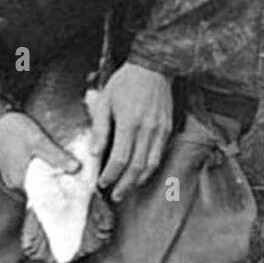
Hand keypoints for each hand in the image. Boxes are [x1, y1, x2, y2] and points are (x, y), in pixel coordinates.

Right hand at [0, 111, 81, 191]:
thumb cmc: (13, 129)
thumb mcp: (39, 142)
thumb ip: (56, 156)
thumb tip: (76, 169)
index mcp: (19, 180)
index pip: (44, 195)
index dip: (60, 190)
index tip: (75, 187)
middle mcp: (13, 181)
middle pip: (39, 187)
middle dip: (56, 182)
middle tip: (75, 177)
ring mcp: (10, 173)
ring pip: (34, 178)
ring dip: (48, 174)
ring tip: (66, 169)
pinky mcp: (10, 164)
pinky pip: (28, 171)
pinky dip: (40, 168)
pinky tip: (50, 161)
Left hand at [89, 63, 173, 201]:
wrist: (154, 66)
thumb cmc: (126, 81)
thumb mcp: (105, 101)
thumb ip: (100, 128)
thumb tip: (95, 153)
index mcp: (129, 123)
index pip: (120, 159)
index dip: (111, 174)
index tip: (102, 182)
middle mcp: (148, 129)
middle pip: (137, 166)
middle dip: (125, 184)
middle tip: (115, 196)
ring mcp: (160, 129)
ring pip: (151, 163)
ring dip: (139, 180)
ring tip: (128, 189)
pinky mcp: (168, 127)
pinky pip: (160, 153)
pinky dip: (151, 167)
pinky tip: (142, 172)